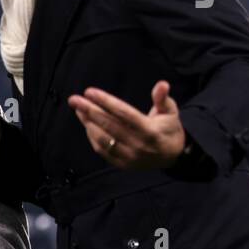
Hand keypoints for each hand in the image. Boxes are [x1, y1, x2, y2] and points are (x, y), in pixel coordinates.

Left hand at [67, 81, 185, 170]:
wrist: (174, 157)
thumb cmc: (169, 130)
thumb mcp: (170, 112)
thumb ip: (163, 98)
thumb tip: (162, 84)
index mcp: (149, 130)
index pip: (123, 113)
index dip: (105, 101)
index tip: (90, 92)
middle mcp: (138, 144)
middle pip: (109, 125)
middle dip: (89, 111)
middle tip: (74, 99)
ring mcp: (129, 156)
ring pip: (102, 139)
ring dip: (88, 123)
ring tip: (78, 110)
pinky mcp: (122, 164)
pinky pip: (102, 151)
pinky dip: (92, 137)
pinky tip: (87, 125)